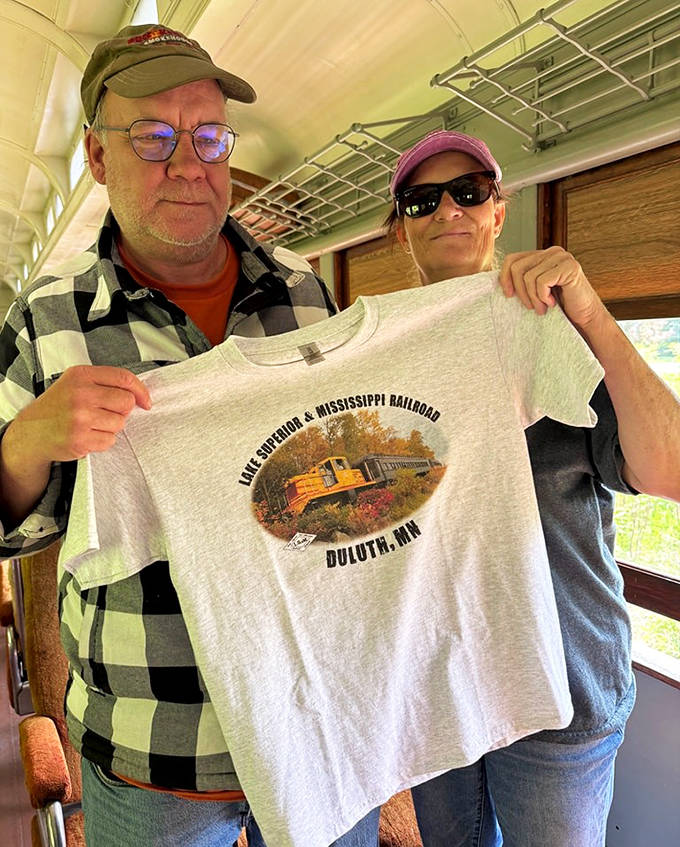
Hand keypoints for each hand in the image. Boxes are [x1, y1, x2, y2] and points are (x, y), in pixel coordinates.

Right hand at [8, 365, 151, 465]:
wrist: (31, 433)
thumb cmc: (58, 407)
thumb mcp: (75, 384)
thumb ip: (104, 383)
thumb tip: (139, 395)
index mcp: (81, 375)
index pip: (124, 378)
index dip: (141, 390)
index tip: (145, 401)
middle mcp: (80, 394)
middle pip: (126, 402)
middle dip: (121, 411)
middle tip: (104, 413)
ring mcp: (79, 418)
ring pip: (120, 423)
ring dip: (110, 427)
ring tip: (91, 425)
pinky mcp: (80, 439)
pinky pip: (109, 441)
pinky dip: (102, 441)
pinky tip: (86, 436)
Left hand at [499, 246, 604, 328]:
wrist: (584, 317)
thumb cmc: (558, 306)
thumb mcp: (535, 290)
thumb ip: (522, 280)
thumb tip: (494, 280)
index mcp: (542, 255)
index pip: (512, 259)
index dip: (505, 278)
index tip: (509, 296)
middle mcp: (552, 252)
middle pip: (517, 268)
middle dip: (520, 292)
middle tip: (531, 307)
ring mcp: (562, 257)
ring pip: (528, 277)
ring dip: (533, 298)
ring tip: (542, 308)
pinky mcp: (570, 267)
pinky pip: (542, 282)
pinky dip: (543, 297)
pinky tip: (552, 304)